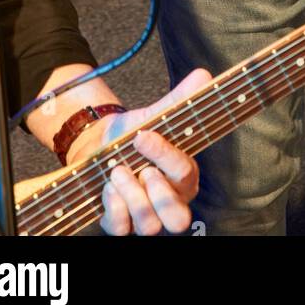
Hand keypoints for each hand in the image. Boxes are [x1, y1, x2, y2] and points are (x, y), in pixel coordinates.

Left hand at [65, 67, 210, 234]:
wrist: (101, 147)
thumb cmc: (134, 136)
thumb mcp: (154, 117)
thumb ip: (178, 100)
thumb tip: (203, 74)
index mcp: (185, 177)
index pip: (186, 173)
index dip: (164, 155)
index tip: (143, 135)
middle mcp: (170, 202)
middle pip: (178, 220)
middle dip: (159, 196)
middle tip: (144, 172)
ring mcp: (147, 217)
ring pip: (149, 225)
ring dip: (130, 194)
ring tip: (117, 170)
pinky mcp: (123, 225)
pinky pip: (121, 229)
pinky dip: (113, 206)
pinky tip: (107, 186)